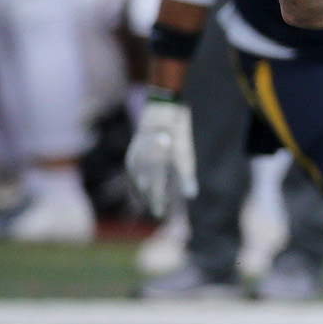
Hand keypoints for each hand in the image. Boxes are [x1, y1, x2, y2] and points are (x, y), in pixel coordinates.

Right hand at [127, 90, 195, 217]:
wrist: (160, 109)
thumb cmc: (177, 130)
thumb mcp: (186, 150)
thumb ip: (186, 174)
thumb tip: (191, 196)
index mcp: (153, 163)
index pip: (155, 189)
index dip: (158, 203)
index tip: (162, 214)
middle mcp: (139, 162)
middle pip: (144, 188)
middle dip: (151, 201)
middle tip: (160, 214)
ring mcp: (133, 158)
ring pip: (135, 183)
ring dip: (142, 195)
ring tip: (150, 206)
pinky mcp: (131, 154)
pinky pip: (131, 175)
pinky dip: (135, 185)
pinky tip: (140, 192)